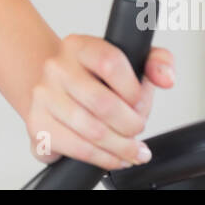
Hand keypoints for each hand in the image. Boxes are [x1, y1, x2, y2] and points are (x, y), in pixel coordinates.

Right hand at [25, 34, 174, 170]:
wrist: (55, 92)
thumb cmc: (95, 80)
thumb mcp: (129, 62)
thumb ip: (156, 62)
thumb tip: (165, 77)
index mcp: (78, 46)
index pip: (110, 62)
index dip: (133, 89)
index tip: (138, 100)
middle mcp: (56, 67)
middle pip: (102, 103)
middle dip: (130, 124)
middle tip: (137, 129)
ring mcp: (43, 96)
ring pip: (92, 131)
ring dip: (121, 147)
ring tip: (132, 149)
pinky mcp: (38, 125)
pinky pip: (78, 148)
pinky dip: (104, 159)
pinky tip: (114, 156)